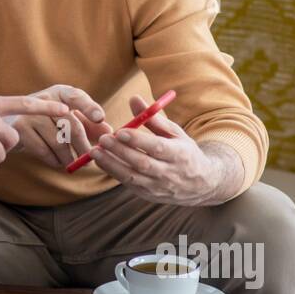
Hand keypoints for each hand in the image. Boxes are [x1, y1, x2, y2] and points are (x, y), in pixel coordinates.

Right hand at [8, 84, 112, 168]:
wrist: (12, 124)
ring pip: (58, 142)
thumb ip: (91, 124)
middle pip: (71, 125)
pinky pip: (44, 151)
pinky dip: (54, 160)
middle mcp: (44, 99)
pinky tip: (57, 161)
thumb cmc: (50, 121)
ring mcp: (30, 114)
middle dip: (83, 146)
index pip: (77, 97)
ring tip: (72, 162)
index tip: (99, 118)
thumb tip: (109, 132)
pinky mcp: (20, 130)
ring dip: (68, 157)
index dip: (89, 107)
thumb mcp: (70, 117)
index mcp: (60, 92)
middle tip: (89, 159)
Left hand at [88, 93, 217, 203]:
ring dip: (111, 164)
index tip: (120, 131)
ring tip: (94, 152)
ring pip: (132, 177)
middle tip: (103, 139)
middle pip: (142, 163)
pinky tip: (101, 161)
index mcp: (179, 154)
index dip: (138, 140)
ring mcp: (158, 187)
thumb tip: (133, 98)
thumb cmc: (184, 151)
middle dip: (120, 151)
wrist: (200, 184)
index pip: (157, 148)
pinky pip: (128, 184)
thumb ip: (153, 117)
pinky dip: (113, 173)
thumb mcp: (175, 133)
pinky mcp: (148, 194)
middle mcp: (169, 173)